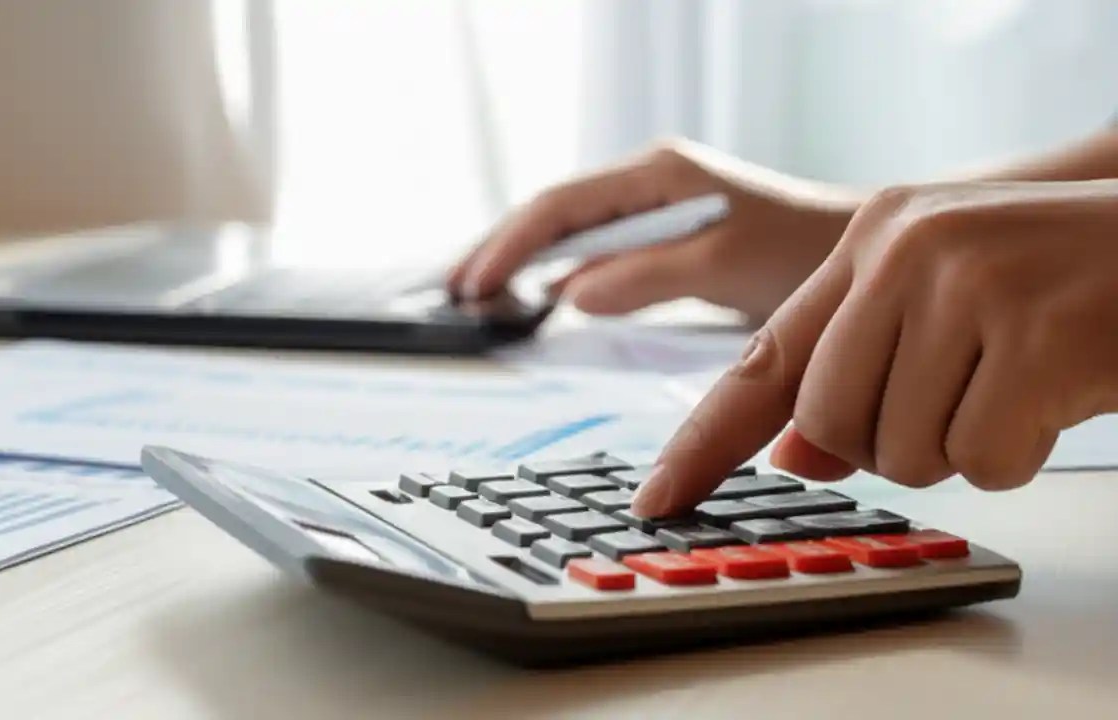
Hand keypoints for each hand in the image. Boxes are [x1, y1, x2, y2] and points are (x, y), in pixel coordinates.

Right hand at [447, 139, 860, 322]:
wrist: (859, 256)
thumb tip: (571, 294)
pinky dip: (561, 275)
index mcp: (658, 174)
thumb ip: (642, 276)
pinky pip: (598, 252)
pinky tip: (540, 298)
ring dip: (525, 263)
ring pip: (571, 233)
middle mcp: (650, 182)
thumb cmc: (802, 252)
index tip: (476, 285)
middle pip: (554, 213)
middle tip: (455, 291)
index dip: (512, 246)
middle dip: (502, 250)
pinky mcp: (666, 237)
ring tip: (479, 295)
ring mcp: (656, 208)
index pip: (561, 205)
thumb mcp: (721, 266)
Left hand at [633, 180, 1117, 517]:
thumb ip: (861, 373)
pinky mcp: (1035, 337)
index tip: (659, 497)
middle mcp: (907, 250)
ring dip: (961, 445)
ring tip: (1015, 380)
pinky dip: (1020, 453)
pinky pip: (981, 464)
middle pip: (829, 424)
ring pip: (902, 452)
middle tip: (965, 393)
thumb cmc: (1065, 284)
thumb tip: (794, 454)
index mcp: (875, 240)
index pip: (763, 359)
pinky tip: (1054, 393)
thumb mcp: (949, 309)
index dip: (704, 440)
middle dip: (890, 442)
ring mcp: (970, 287)